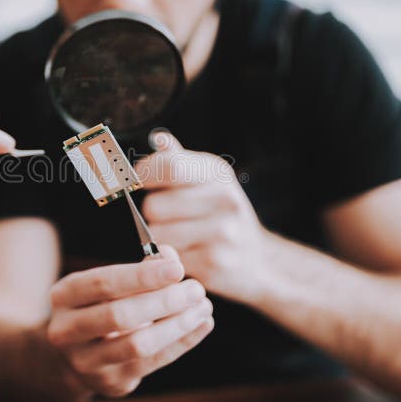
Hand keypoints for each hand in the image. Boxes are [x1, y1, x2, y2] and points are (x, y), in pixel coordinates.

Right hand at [46, 246, 213, 397]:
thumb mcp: (108, 284)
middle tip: (196, 289)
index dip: (142, 276)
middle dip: (163, 301)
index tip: (177, 268)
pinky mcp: (110, 382)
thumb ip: (140, 268)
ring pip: (137, 344)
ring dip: (177, 325)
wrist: (74, 355)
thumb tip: (170, 258)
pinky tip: (201, 325)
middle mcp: (67, 330)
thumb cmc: (98, 307)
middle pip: (119, 315)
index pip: (103, 283)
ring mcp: (86, 361)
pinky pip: (152, 362)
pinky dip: (181, 342)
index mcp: (64, 295)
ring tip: (203, 307)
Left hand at [136, 132, 270, 304]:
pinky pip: (168, 258)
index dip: (144, 174)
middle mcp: (224, 198)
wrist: (258, 259)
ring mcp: (222, 232)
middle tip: (169, 217)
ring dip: (160, 238)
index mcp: (216, 172)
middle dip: (152, 213)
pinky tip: (188, 253)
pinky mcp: (215, 262)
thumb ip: (177, 161)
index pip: (168, 166)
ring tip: (179, 236)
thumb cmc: (220, 214)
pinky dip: (170, 258)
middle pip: (154, 205)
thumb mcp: (206, 180)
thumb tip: (158, 139)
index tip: (141, 181)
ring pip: (158, 234)